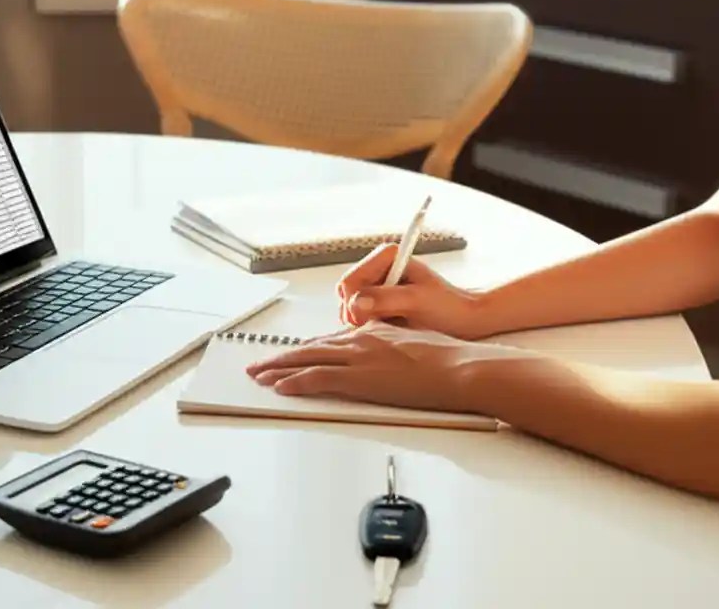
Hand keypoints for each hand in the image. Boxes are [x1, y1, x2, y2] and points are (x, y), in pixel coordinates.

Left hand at [246, 321, 510, 412]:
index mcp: (376, 331)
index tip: (293, 353)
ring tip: (259, 375)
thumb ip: (396, 347)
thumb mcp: (417, 343)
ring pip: (307, 359)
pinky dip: (295, 382)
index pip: (332, 339)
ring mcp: (359, 358)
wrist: (459, 368)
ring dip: (279, 368)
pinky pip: (317, 378)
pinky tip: (280, 387)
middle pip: (312, 346)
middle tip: (261, 363)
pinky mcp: (359, 379)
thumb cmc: (448, 360)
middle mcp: (362, 340)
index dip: (308, 347)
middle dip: (283, 356)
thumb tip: (391, 358)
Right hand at [337, 244, 489, 338]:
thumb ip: (385, 299)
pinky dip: (368, 327)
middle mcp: (378, 267)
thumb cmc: (449, 307)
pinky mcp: (379, 302)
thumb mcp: (418, 301)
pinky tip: (389, 329)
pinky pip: (359, 317)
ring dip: (364, 322)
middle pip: (346, 295)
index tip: (368, 320)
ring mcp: (377, 285)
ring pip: (350, 308)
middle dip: (358, 314)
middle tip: (382, 325)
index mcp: (386, 256)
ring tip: (390, 326)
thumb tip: (356, 303)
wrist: (465, 319)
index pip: (350, 281)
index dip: (354, 304)